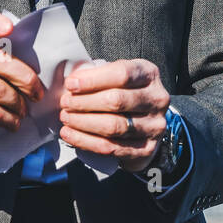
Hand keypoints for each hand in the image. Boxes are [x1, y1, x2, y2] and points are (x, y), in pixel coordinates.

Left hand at [58, 57, 169, 172]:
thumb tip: (71, 82)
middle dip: (84, 102)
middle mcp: (157, 99)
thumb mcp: (118, 77)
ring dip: (83, 122)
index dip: (93, 80)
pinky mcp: (146, 148)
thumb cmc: (125, 93)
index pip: (122, 74)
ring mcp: (154, 126)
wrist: (146, 124)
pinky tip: (70, 134)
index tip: (71, 84)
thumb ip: (99, 75)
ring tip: (65, 118)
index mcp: (148, 74)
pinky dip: (86, 141)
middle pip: (116, 100)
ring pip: (113, 126)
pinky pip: (111, 147)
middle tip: (65, 103)